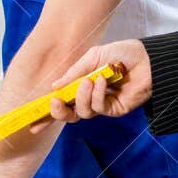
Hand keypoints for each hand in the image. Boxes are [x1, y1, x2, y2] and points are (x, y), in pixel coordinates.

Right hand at [34, 38, 151, 129]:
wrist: (146, 58)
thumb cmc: (121, 54)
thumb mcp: (92, 57)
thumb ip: (74, 73)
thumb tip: (54, 87)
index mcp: (80, 85)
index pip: (61, 103)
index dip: (46, 115)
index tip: (32, 123)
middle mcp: (89, 97)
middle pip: (68, 115)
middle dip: (58, 112)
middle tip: (55, 101)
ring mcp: (101, 105)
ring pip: (82, 113)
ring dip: (82, 97)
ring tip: (90, 81)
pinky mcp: (114, 110)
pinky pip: (98, 108)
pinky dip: (96, 95)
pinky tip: (102, 82)